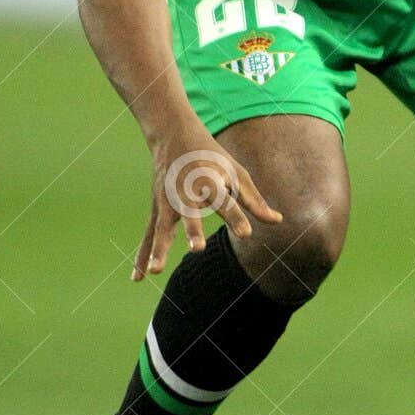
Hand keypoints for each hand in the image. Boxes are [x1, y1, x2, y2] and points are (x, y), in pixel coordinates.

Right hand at [131, 113, 282, 279]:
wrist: (173, 135)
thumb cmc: (212, 156)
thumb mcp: (236, 172)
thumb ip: (253, 200)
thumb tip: (278, 221)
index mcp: (209, 181)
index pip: (224, 201)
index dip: (236, 217)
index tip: (246, 233)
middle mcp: (186, 192)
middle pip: (189, 213)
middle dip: (192, 230)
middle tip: (197, 248)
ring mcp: (167, 201)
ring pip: (161, 227)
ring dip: (158, 249)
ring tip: (155, 271)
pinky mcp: (156, 209)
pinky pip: (148, 236)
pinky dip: (142, 255)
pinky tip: (137, 278)